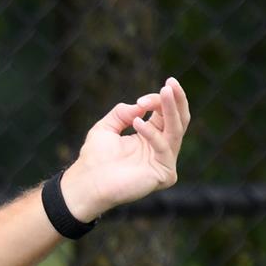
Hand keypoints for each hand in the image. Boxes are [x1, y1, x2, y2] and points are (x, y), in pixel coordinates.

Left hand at [60, 77, 189, 219]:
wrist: (87, 183)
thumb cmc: (95, 158)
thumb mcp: (106, 127)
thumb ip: (122, 113)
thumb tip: (140, 105)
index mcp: (150, 137)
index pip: (165, 114)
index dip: (158, 101)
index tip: (141, 99)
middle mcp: (161, 148)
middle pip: (179, 120)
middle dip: (176, 100)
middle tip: (171, 82)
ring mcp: (165, 162)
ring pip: (176, 130)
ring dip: (171, 109)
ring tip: (165, 91)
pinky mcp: (165, 174)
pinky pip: (163, 147)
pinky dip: (150, 133)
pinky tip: (137, 123)